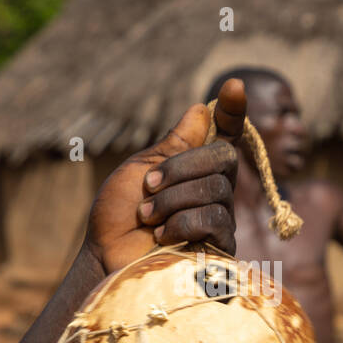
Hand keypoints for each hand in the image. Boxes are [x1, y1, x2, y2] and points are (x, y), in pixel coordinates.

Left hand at [85, 79, 247, 273]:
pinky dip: (182, 222)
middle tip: (149, 185)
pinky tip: (162, 236)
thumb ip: (174, 145)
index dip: (232, 111)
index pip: (224, 134)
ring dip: (173, 199)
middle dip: (182, 168)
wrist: (107, 258)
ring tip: (147, 216)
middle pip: (223, 158)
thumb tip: (201, 107)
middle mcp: (214, 190)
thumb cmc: (117, 217)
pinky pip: (215, 218)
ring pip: (217, 189)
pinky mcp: (219, 248)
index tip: (234, 84)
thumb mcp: (141, 169)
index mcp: (194, 168)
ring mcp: (220, 219)